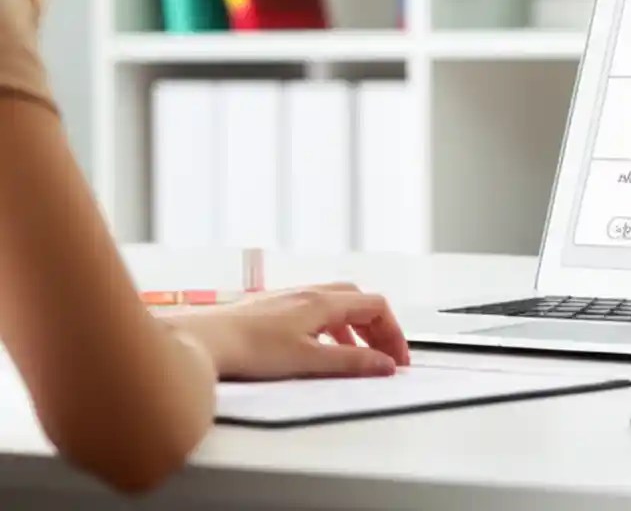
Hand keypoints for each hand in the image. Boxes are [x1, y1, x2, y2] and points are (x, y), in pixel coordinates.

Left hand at [158, 283, 411, 380]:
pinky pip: (315, 312)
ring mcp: (290, 299)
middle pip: (360, 301)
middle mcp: (309, 294)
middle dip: (378, 328)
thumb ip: (350, 364)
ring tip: (355, 356)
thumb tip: (384, 366)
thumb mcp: (309, 361)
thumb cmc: (248, 347)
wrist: (204, 340)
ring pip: (337, 305)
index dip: (394, 333)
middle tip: (382, 356)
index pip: (376, 306)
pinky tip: (319, 350)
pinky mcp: (273, 309)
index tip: (396, 359)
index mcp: (323, 302)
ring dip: (355, 329)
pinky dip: (331, 329)